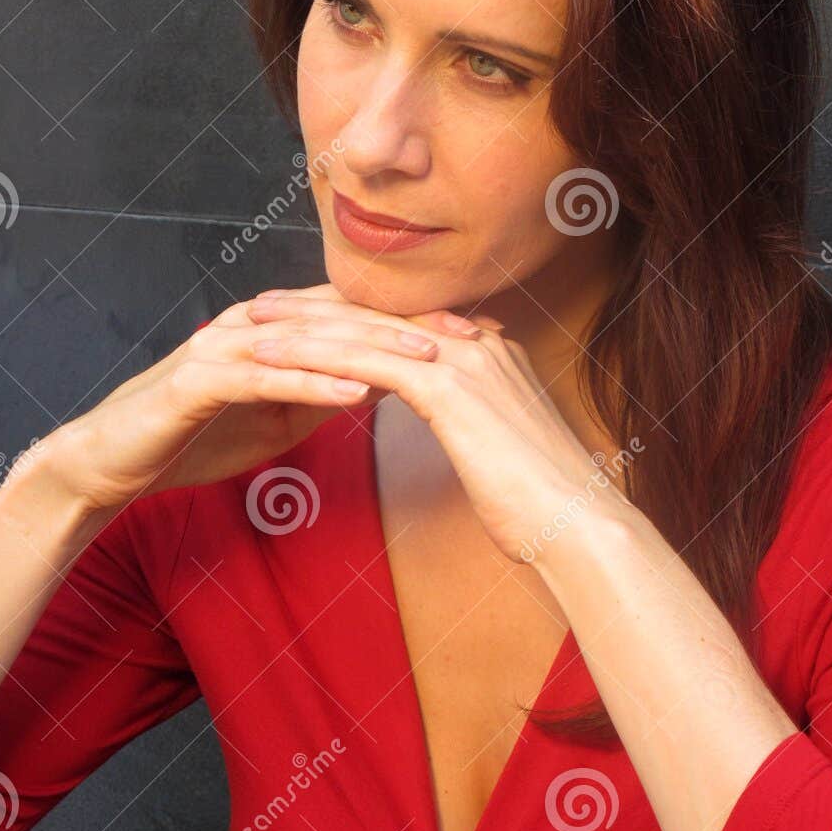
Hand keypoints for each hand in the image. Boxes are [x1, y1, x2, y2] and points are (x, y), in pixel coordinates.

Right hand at [44, 284, 491, 516]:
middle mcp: (255, 323)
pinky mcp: (200, 379)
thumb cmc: (198, 436)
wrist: (115, 461)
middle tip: (473, 338)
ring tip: (431, 363)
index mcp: (277, 327)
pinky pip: (266, 379)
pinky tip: (357, 395)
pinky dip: (313, 385)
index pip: (358, 315)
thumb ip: (325, 391)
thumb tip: (387, 383)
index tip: (478, 336)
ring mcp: (224, 346)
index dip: (418, 323)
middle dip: (411, 327)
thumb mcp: (278, 415)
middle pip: (345, 316)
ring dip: (373, 349)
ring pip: (312, 340)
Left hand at [243, 286, 634, 564]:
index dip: (352, 317)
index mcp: (492, 353)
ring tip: (252, 324)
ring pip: (364, 331)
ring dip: (301, 326)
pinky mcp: (448, 388)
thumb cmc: (544, 506)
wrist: (579, 525)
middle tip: (263, 305)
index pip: (405, 322)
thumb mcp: (504, 450)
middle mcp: (479, 343)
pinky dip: (313, 357)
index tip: (305, 317)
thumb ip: (480, 425)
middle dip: (317, 308)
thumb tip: (465, 432)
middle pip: (379, 314)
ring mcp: (466, 359)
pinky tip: (272, 361)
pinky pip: (364, 362)